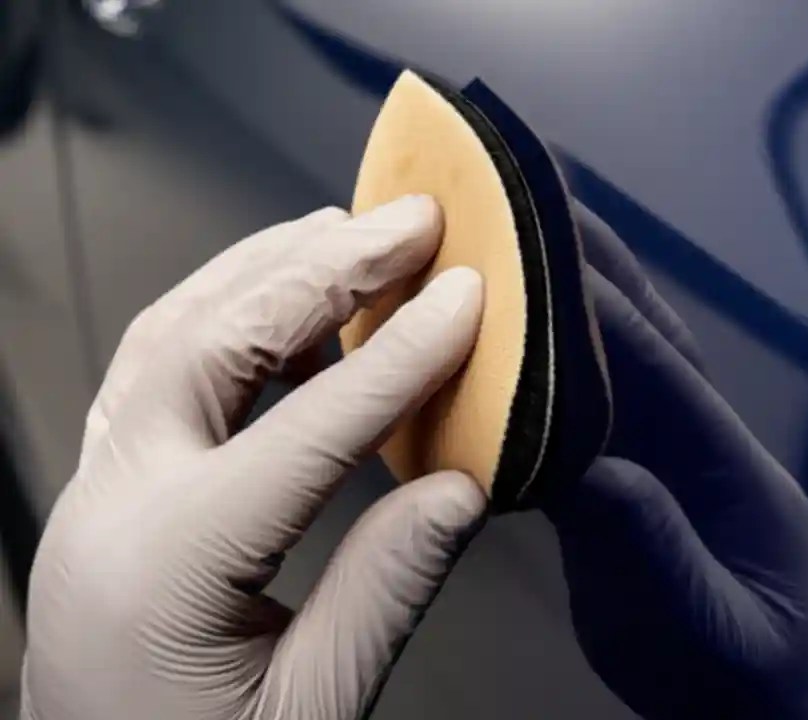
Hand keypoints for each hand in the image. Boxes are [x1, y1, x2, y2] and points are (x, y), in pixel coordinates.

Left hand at [21, 196, 486, 719]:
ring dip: (265, 270)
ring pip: (171, 332)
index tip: (468, 298)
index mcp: (169, 567)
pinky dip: (231, 314)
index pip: (309, 432)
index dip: (402, 358)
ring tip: (350, 234)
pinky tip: (293, 310)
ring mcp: (99, 489)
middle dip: (323, 268)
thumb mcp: (309, 713)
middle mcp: (115, 505)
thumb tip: (460, 489)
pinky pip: (159, 366)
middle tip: (408, 223)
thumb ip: (385, 593)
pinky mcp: (108, 489)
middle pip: (215, 341)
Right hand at [545, 205, 807, 718]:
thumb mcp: (713, 630)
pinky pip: (574, 411)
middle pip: (646, 334)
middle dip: (594, 261)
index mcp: (734, 470)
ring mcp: (660, 457)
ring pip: (612, 360)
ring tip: (512, 230)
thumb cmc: (741, 677)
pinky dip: (534, 370)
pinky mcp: (619, 482)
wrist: (743, 712)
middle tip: (536, 188)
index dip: (607, 310)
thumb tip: (593, 473)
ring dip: (565, 296)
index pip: (666, 371)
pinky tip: (489, 340)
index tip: (548, 247)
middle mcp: (697, 443)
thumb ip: (659, 552)